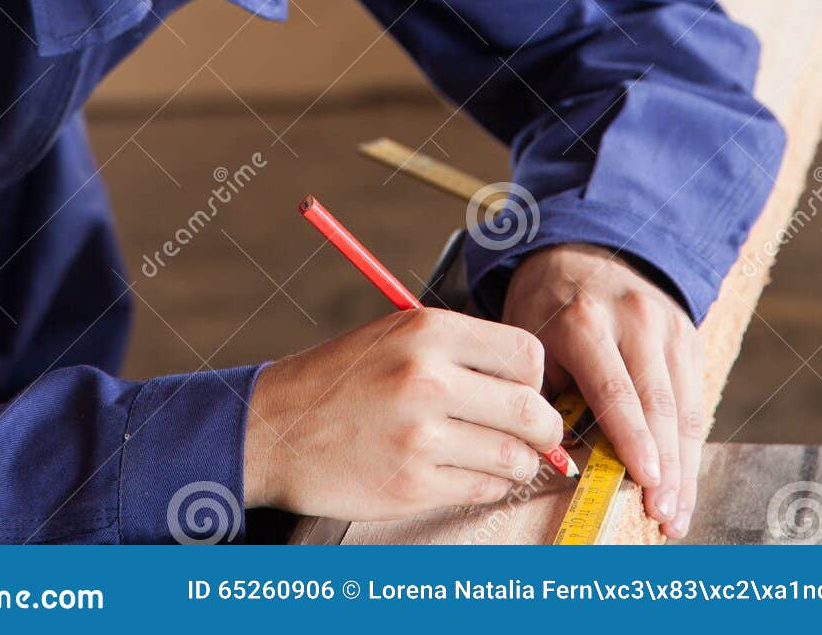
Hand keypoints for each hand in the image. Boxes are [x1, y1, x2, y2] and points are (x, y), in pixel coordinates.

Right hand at [244, 307, 564, 519]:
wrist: (277, 426)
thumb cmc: (342, 379)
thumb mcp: (397, 335)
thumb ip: (460, 350)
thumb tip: (529, 381)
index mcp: (428, 331)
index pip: (526, 353)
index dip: (535, 377)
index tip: (526, 389)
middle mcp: (428, 380)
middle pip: (532, 410)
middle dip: (544, 428)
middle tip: (538, 434)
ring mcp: (420, 437)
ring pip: (513, 457)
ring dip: (518, 462)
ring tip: (502, 456)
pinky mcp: (412, 485)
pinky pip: (483, 490)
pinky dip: (488, 485)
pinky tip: (468, 472)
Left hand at [502, 243, 703, 537]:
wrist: (584, 251)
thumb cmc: (548, 305)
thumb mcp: (529, 338)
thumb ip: (544, 395)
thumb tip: (563, 460)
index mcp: (584, 319)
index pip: (614, 388)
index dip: (632, 438)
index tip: (645, 480)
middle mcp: (634, 319)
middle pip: (657, 404)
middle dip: (665, 467)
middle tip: (663, 516)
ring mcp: (667, 325)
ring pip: (683, 407)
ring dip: (683, 467)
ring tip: (676, 513)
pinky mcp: (688, 336)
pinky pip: (694, 399)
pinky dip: (690, 446)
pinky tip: (684, 482)